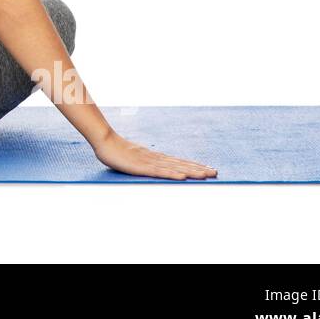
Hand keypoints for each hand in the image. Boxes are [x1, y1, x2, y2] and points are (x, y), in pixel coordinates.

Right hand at [92, 131, 217, 179]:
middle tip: (215, 172)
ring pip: (174, 168)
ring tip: (206, 175)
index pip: (179, 162)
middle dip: (199, 169)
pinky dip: (172, 175)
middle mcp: (156, 158)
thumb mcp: (134, 157)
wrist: (104, 141)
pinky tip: (182, 177)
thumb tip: (156, 166)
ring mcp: (149, 162)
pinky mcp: (141, 167)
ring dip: (191, 172)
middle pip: (181, 164)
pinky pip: (159, 172)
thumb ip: (145, 162)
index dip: (194, 165)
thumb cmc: (117, 151)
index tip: (208, 169)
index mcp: (155, 157)